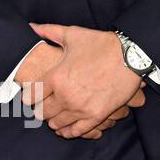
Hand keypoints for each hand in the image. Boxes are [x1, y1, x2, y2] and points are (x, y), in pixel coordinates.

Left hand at [25, 23, 145, 138]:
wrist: (130, 55)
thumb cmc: (100, 44)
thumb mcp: (71, 34)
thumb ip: (48, 32)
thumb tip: (31, 27)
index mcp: (55, 77)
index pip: (31, 97)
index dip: (29, 98)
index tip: (31, 98)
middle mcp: (65, 95)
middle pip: (43, 112)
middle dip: (41, 110)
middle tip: (43, 108)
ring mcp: (80, 108)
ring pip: (57, 123)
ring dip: (54, 121)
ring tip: (54, 119)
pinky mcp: (97, 116)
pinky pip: (77, 131)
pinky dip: (69, 132)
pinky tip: (65, 130)